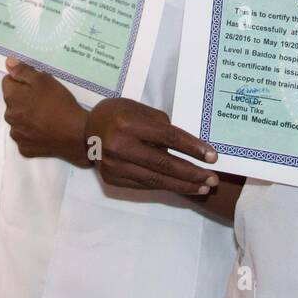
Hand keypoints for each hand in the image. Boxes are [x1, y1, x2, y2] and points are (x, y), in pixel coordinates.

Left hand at [1, 58, 89, 166]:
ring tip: (47, 116)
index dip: (22, 80)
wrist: (76, 133)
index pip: (8, 82)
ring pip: (18, 120)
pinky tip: (46, 130)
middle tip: (44, 100)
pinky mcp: (26, 149)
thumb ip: (23, 71)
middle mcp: (10, 117)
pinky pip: (26, 137)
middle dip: (24, 99)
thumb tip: (8, 63)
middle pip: (13, 102)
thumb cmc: (60, 103)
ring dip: (27, 117)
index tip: (36, 84)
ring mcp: (17, 135)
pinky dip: (33, 134)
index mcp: (12, 98)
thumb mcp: (44, 80)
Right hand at [85, 98, 218, 194]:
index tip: (212, 157)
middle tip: (212, 179)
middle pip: (164, 163)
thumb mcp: (138, 109)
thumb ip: (161, 126)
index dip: (192, 147)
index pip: (167, 137)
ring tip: (202, 187)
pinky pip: (145, 184)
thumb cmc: (117, 114)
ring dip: (182, 185)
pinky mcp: (112, 179)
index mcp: (128, 123)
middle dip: (191, 173)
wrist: (85, 131)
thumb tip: (188, 146)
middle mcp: (119, 146)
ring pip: (155, 180)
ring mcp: (114, 166)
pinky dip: (165, 186)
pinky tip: (181, 187)